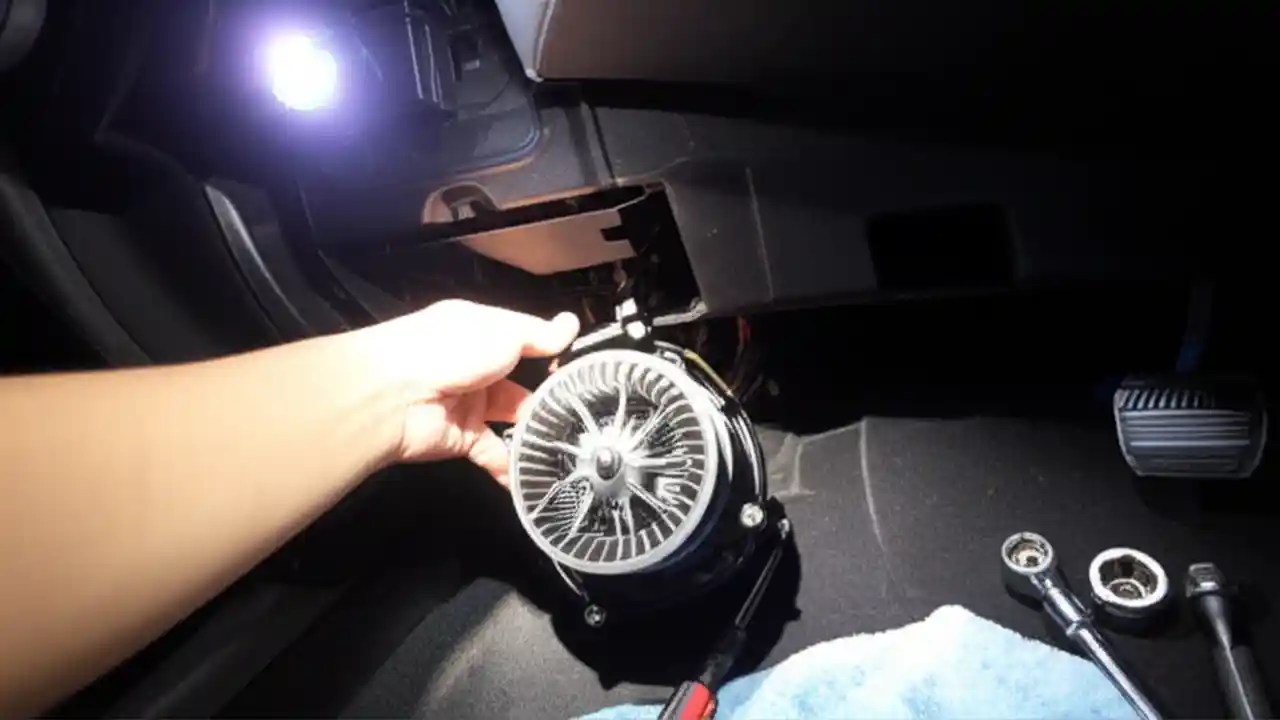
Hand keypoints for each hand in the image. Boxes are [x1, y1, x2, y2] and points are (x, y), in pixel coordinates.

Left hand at [358, 300, 578, 483]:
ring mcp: (468, 403)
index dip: (550, 352)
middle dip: (547, 398)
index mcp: (480, 331)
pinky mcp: (461, 438)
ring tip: (564, 443)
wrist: (394, 396)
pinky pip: (494, 453)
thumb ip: (539, 334)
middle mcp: (474, 366)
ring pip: (510, 419)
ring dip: (534, 432)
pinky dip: (511, 467)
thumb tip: (571, 325)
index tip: (581, 367)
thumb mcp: (502, 331)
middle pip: (520, 383)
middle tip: (578, 411)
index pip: (523, 340)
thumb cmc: (449, 351)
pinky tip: (533, 474)